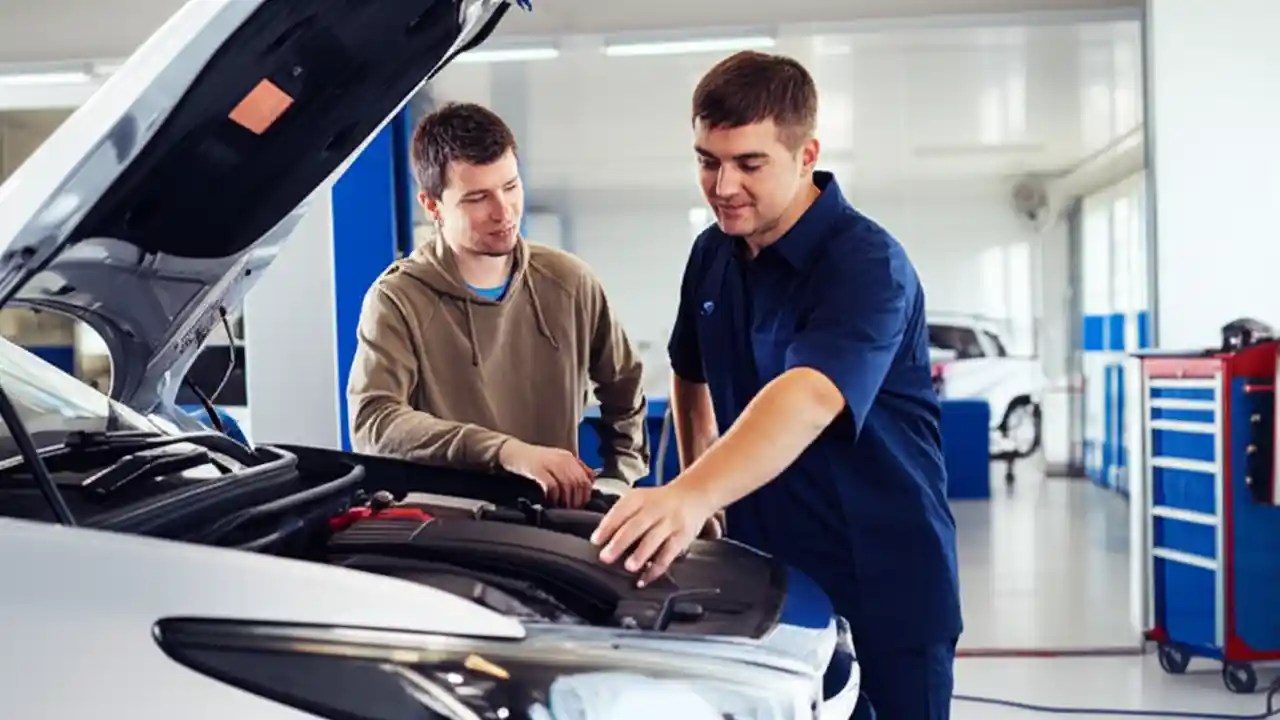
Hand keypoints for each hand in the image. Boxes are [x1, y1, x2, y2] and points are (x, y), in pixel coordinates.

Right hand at [498, 440, 594, 507]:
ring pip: (567, 485)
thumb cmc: (536, 460)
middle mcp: (562, 459)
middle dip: (577, 499)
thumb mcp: (558, 461)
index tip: (582, 504)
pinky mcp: (538, 469)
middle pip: (578, 483)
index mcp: (569, 458)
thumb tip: (591, 481)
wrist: (514, 452)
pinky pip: (552, 486)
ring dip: (566, 500)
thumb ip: (574, 469)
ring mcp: (550, 463)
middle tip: (573, 509)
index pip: (586, 478)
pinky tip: (551, 502)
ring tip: (562, 508)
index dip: (586, 494)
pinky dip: (553, 497)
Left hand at [589, 483, 717, 586]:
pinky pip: (668, 554)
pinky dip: (656, 569)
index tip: (595, 540)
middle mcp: (655, 509)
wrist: (694, 494)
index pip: (621, 510)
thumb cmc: (660, 502)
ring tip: (629, 567)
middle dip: (620, 542)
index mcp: (639, 498)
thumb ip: (622, 516)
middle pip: (636, 525)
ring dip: (640, 554)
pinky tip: (644, 579)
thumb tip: (601, 540)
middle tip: (606, 557)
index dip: (607, 526)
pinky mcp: (682, 537)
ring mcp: (670, 523)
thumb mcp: (640, 499)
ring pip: (654, 539)